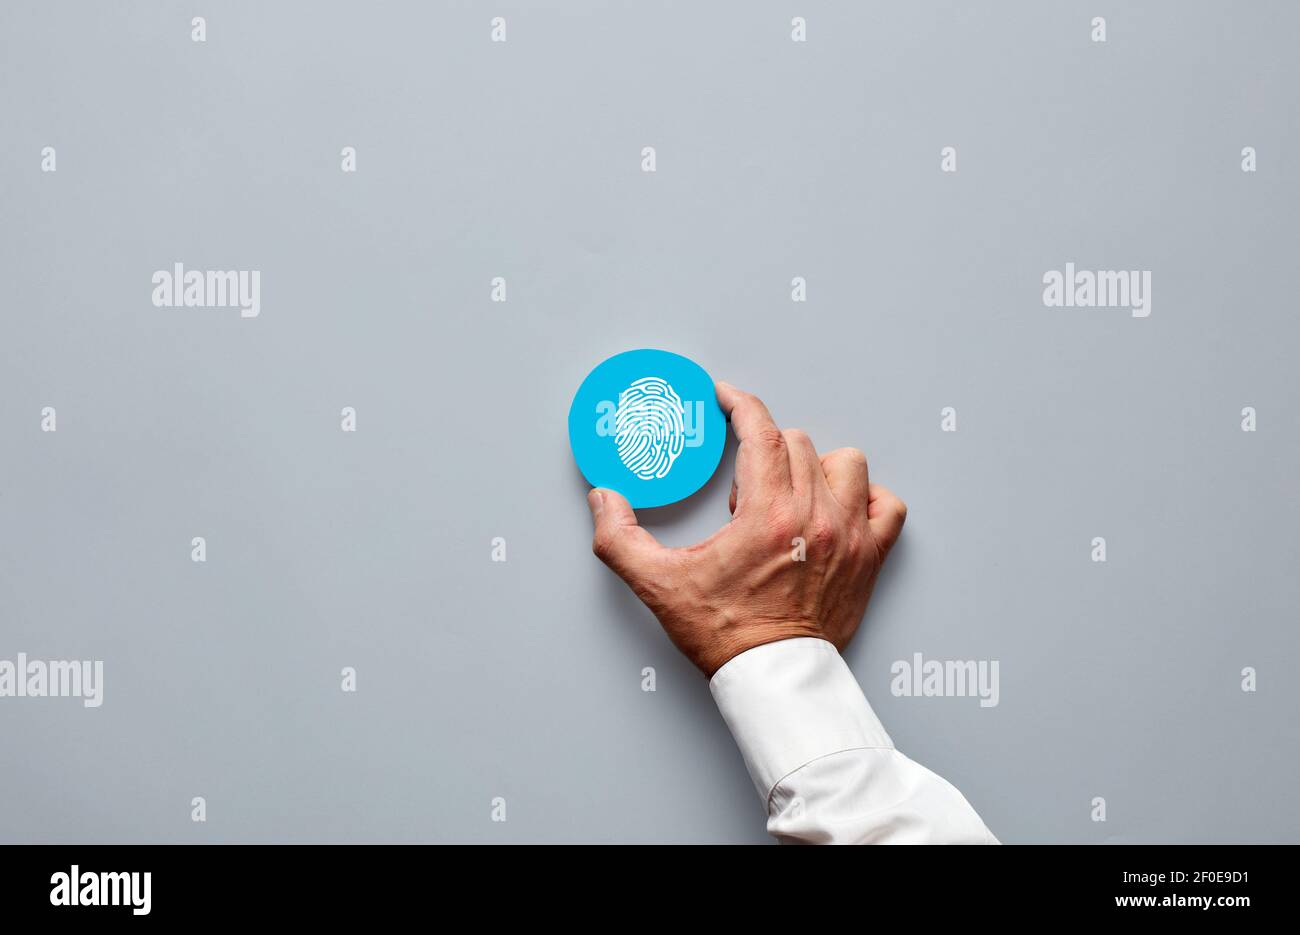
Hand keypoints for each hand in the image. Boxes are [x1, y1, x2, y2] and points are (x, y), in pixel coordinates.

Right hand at [587, 381, 907, 676]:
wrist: (773, 679)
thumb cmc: (725, 635)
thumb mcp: (658, 585)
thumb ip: (620, 538)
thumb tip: (603, 499)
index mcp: (767, 515)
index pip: (761, 432)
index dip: (739, 404)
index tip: (725, 398)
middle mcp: (815, 517)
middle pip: (797, 443)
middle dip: (763, 451)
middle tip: (741, 491)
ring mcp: (850, 536)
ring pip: (846, 463)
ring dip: (816, 466)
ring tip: (789, 495)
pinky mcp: (871, 558)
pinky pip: (887, 505)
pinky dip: (866, 497)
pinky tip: (839, 508)